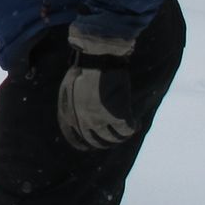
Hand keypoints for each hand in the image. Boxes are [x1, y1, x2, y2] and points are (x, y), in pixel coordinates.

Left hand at [56, 30, 139, 149]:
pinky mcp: (116, 116)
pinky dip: (134, 127)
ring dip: (122, 136)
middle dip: (107, 141)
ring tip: (129, 129)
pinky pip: (127, 130)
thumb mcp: (70, 87)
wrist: (98, 58)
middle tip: (116, 136)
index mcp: (67, 114)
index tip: (93, 146)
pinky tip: (137, 122)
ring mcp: (99, 120)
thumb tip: (80, 114)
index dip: (85, 144)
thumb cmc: (85, 67)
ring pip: (114, 138)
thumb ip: (73, 103)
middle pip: (97, 141)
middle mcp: (82, 121)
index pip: (74, 139)